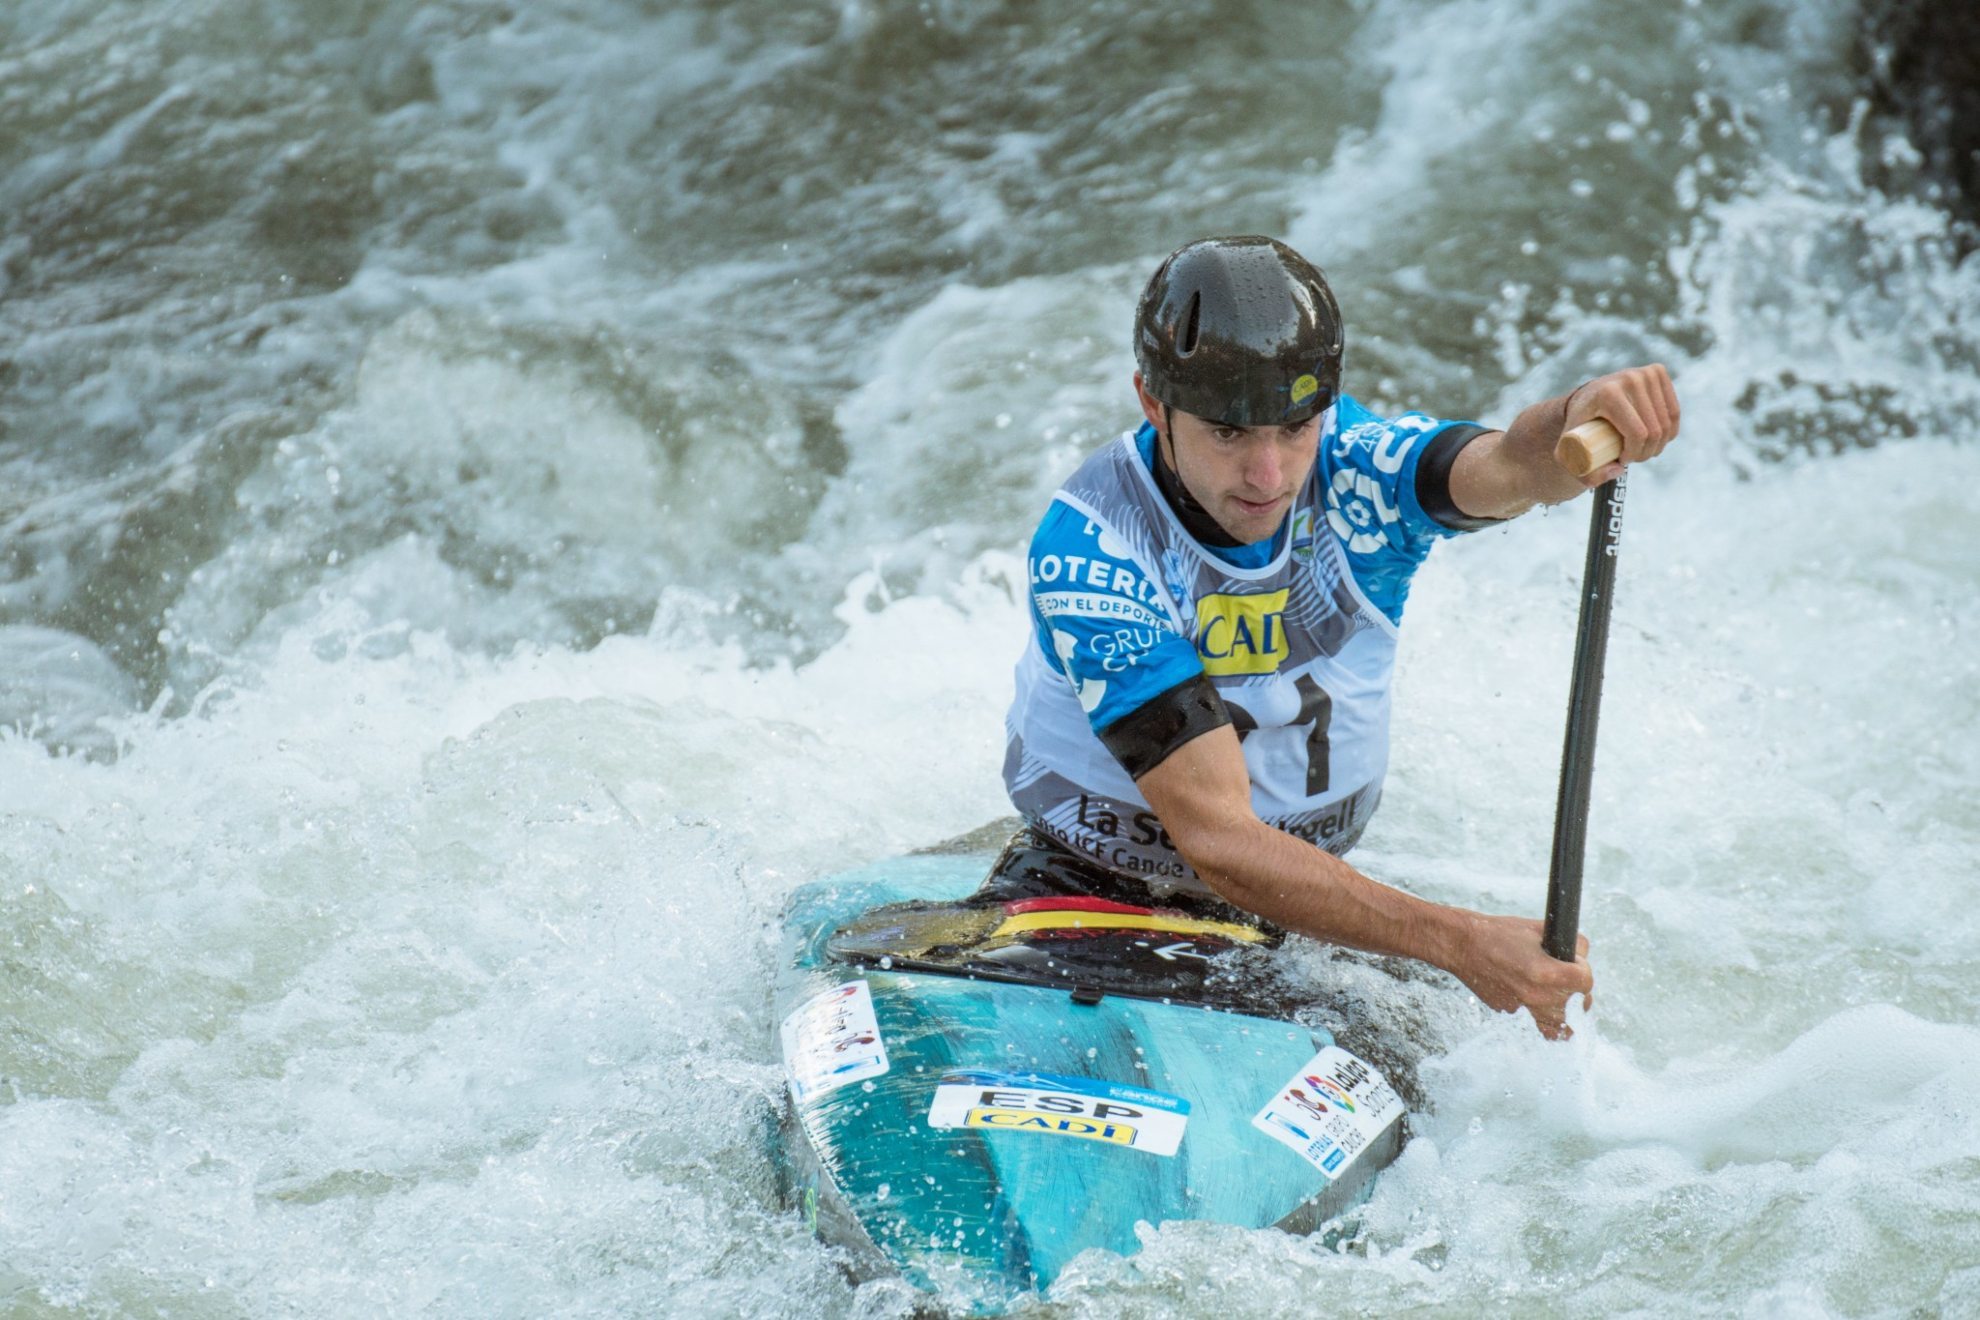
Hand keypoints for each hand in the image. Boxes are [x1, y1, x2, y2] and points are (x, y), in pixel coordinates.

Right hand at [1446, 911, 1592, 1039]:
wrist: (1464, 947)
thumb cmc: (1499, 934)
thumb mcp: (1538, 928)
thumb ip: (1570, 941)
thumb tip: (1582, 955)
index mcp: (1547, 973)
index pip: (1586, 981)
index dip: (1583, 968)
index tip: (1574, 963)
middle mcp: (1539, 996)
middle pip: (1580, 1004)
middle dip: (1578, 988)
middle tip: (1566, 975)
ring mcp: (1526, 1010)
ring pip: (1566, 1026)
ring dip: (1569, 1010)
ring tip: (1561, 995)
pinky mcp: (1514, 1016)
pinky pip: (1544, 1030)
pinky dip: (1552, 1025)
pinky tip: (1550, 1010)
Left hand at [1564, 364, 1679, 486]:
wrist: (1586, 397)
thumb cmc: (1578, 427)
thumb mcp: (1569, 452)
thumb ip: (1584, 474)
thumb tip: (1618, 471)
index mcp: (1608, 394)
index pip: (1637, 433)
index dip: (1635, 453)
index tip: (1623, 460)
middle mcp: (1629, 379)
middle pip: (1654, 430)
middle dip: (1647, 452)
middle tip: (1633, 458)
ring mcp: (1645, 373)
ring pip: (1666, 423)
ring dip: (1658, 444)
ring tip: (1642, 449)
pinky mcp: (1657, 372)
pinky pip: (1673, 411)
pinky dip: (1669, 431)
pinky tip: (1657, 438)